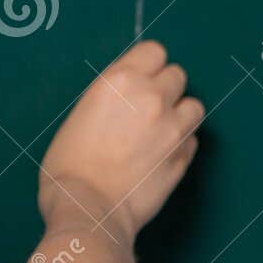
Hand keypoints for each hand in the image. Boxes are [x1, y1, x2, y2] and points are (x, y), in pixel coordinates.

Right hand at [37, 39, 203, 237]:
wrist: (87, 210)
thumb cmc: (68, 168)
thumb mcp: (81, 116)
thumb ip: (111, 101)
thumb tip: (127, 101)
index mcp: (120, 81)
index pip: (154, 51)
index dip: (148, 66)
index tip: (139, 81)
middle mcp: (152, 97)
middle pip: (177, 75)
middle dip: (165, 89)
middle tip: (147, 111)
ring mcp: (173, 128)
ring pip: (194, 106)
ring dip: (180, 115)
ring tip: (159, 134)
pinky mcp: (183, 157)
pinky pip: (192, 140)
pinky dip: (181, 145)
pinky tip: (161, 158)